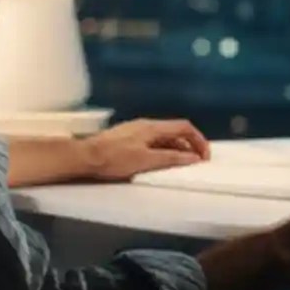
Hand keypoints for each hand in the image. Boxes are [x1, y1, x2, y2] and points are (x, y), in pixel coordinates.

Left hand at [83, 118, 210, 181]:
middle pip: (175, 132)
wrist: (85, 156)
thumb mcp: (146, 160)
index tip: (204, 156)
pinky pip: (153, 141)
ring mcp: (136, 130)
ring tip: (180, 165)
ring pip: (164, 137)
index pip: (184, 127)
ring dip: (176, 148)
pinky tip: (160, 162)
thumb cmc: (115, 158)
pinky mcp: (128, 138)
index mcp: (153, 127)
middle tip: (195, 163)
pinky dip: (164, 150)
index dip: (199, 140)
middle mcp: (146, 125)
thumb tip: (192, 158)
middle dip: (189, 145)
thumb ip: (171, 158)